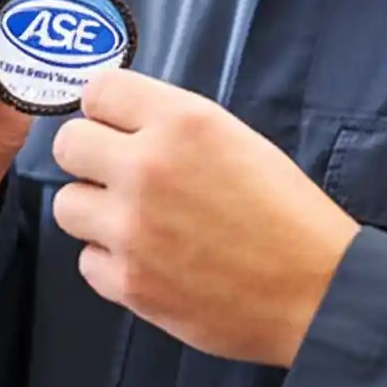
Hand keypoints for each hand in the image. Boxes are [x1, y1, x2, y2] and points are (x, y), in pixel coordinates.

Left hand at [51, 69, 360, 367]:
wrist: (320, 294)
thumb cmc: (288, 216)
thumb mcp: (236, 139)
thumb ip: (171, 125)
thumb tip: (117, 121)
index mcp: (182, 122)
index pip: (98, 91)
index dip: (105, 110)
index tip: (112, 126)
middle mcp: (148, 167)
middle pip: (69, 144)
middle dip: (90, 158)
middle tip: (117, 175)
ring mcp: (132, 227)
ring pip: (66, 204)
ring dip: (95, 212)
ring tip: (136, 223)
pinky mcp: (128, 281)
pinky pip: (86, 260)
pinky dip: (111, 263)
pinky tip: (149, 261)